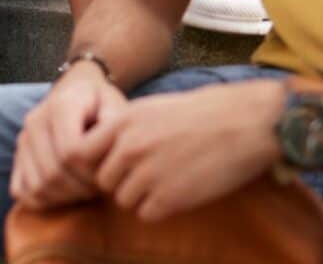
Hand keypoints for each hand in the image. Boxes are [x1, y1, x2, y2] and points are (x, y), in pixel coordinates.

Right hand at [10, 61, 125, 209]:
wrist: (78, 91)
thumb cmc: (101, 104)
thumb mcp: (115, 106)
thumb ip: (115, 128)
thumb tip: (109, 154)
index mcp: (60, 105)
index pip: (72, 153)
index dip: (94, 170)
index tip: (110, 168)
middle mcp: (35, 119)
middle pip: (53, 174)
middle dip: (82, 188)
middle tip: (101, 184)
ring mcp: (23, 138)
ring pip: (38, 186)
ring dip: (66, 197)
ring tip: (86, 187)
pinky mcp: (18, 155)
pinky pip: (23, 191)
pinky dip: (44, 201)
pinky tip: (65, 193)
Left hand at [95, 79, 284, 221]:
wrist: (239, 124)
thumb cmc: (197, 114)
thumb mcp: (150, 109)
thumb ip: (123, 129)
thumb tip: (102, 151)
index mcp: (122, 122)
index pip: (83, 152)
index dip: (97, 161)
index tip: (114, 163)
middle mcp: (128, 147)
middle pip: (104, 180)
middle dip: (121, 180)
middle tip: (145, 175)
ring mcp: (147, 174)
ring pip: (123, 199)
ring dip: (139, 196)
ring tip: (164, 182)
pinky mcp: (168, 199)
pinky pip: (146, 214)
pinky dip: (158, 208)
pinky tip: (176, 192)